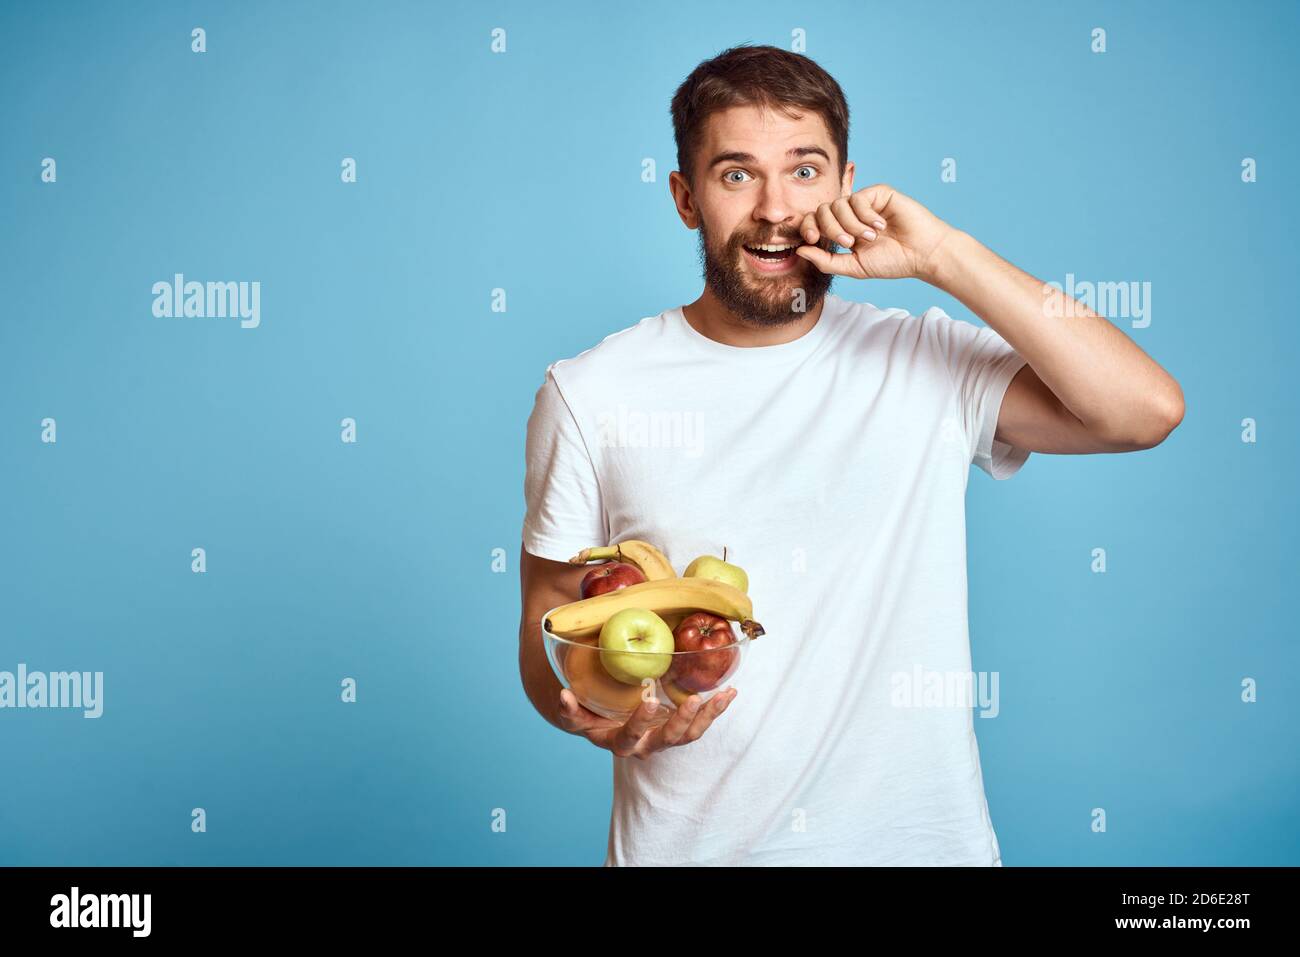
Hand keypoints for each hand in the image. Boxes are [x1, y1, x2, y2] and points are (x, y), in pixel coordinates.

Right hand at [558, 686, 736, 758]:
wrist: (603, 724)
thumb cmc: (588, 716)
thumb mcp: (576, 716)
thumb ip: (570, 710)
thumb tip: (564, 695)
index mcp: (619, 742)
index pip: (629, 736)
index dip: (639, 722)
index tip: (650, 701)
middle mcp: (644, 745)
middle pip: (667, 740)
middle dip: (682, 722)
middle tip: (693, 700)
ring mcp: (664, 738)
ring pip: (690, 735)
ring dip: (707, 716)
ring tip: (723, 695)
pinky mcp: (679, 729)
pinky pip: (700, 723)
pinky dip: (715, 709)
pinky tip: (730, 693)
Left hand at [794, 183, 956, 281]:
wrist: (922, 254)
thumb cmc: (892, 262)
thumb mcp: (854, 267)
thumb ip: (826, 261)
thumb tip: (799, 250)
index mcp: (843, 231)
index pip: (815, 221)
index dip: (808, 227)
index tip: (811, 239)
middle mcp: (851, 214)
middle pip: (823, 210)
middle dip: (831, 229)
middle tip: (849, 243)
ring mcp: (865, 203)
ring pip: (838, 204)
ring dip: (851, 225)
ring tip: (870, 238)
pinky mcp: (879, 193)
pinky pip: (858, 198)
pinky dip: (865, 215)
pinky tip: (880, 226)